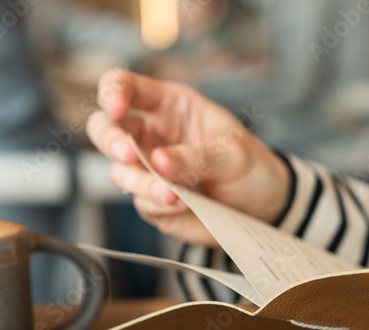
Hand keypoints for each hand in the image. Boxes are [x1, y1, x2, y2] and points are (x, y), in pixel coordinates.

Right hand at [86, 69, 289, 245]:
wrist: (263, 204)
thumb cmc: (246, 164)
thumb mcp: (232, 153)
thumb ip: (197, 156)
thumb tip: (159, 162)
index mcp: (168, 107)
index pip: (127, 87)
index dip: (113, 91)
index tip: (116, 107)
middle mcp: (150, 136)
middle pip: (105, 129)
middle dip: (111, 140)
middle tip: (129, 154)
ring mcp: (148, 170)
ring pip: (120, 172)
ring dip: (140, 182)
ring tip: (172, 193)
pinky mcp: (154, 201)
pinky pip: (143, 203)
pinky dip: (159, 204)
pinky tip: (183, 204)